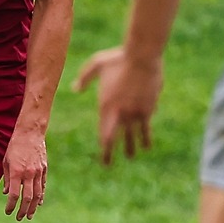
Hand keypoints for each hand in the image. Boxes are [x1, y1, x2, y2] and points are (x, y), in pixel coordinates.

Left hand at [0, 128, 47, 219]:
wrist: (30, 133)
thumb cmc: (14, 147)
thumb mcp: (5, 161)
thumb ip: (6, 178)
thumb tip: (6, 192)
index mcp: (16, 172)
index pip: (14, 194)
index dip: (11, 205)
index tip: (8, 211)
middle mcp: (28, 174)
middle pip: (27, 198)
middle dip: (23, 210)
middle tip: (19, 218)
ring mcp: (38, 172)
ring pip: (37, 194)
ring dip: (33, 207)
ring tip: (29, 215)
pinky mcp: (44, 170)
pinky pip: (43, 186)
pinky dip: (41, 196)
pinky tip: (38, 204)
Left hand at [74, 46, 162, 165]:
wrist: (143, 57)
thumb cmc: (118, 59)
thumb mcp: (96, 65)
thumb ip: (85, 78)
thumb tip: (74, 89)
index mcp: (106, 105)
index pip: (104, 133)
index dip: (104, 148)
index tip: (103, 159)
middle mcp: (120, 113)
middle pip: (116, 138)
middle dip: (112, 152)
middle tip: (108, 165)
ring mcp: (135, 112)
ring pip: (133, 136)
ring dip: (132, 147)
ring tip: (131, 156)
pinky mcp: (149, 108)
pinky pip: (146, 126)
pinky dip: (146, 136)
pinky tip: (147, 144)